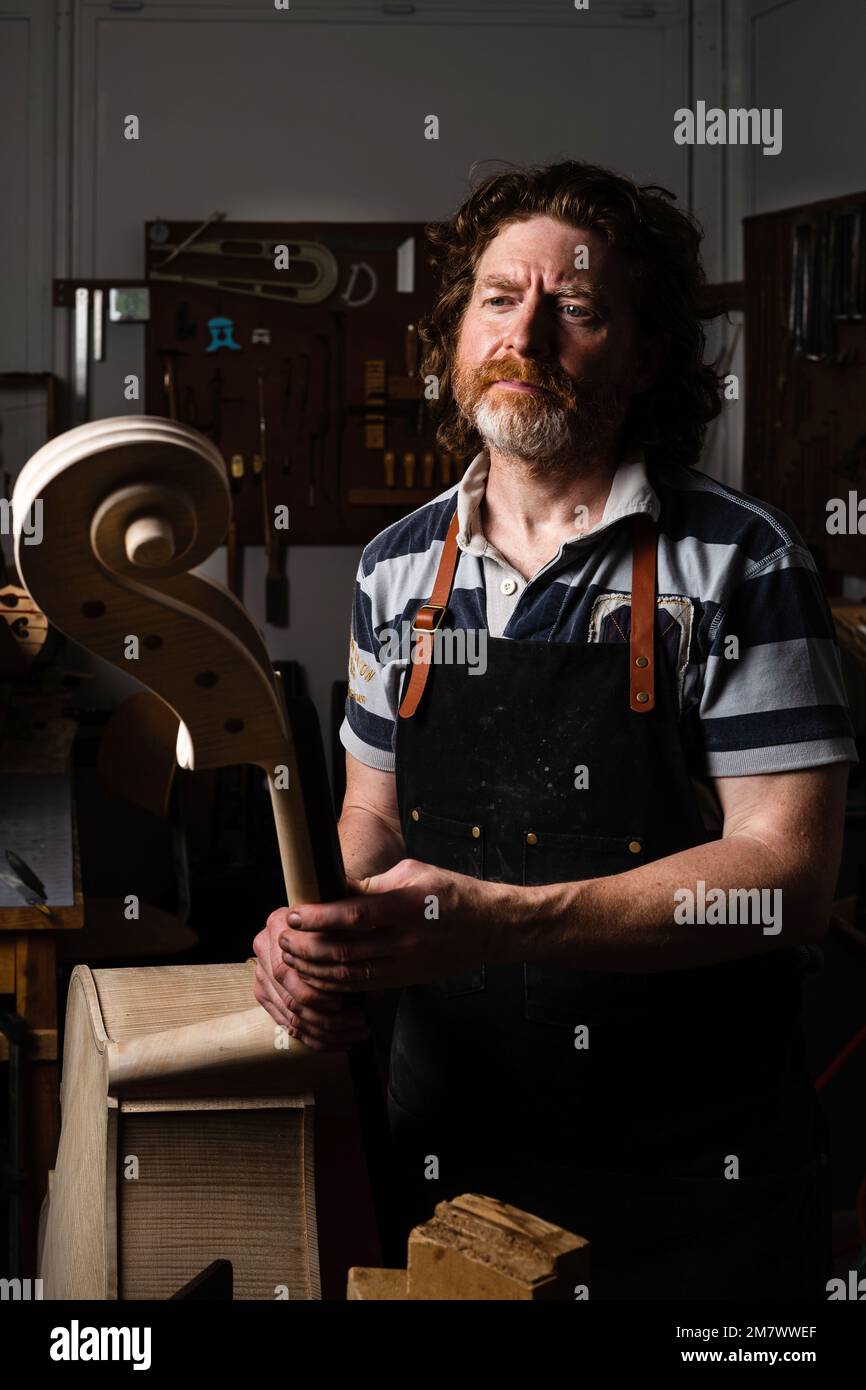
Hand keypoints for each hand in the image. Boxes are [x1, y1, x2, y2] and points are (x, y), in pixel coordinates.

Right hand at [252, 911, 370, 1052]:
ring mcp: (261, 973)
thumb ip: (351, 950)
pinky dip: (314, 1038)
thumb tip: (376, 994)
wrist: (297, 922)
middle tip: (359, 1023)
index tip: (345, 1001)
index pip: (296, 970)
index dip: (320, 991)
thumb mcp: (337, 926)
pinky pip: (286, 1024)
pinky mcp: (263, 993)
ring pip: (291, 1015)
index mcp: (279, 924)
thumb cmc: (326, 922)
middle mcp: (265, 948)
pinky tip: (338, 1043)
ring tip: (355, 1034)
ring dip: (326, 1032)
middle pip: (293, 996)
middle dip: (329, 1018)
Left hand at [274, 858, 509, 994]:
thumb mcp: (414, 872)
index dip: (319, 917)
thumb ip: (373, 884)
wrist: (489, 928)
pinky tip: (316, 976)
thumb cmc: (452, 893)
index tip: (296, 914)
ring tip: (292, 957)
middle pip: (344, 951)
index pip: (353, 915)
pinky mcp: (404, 980)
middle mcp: (404, 940)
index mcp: (406, 906)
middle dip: (307, 947)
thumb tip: (335, 889)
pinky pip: (362, 986)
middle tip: (285, 938)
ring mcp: (404, 964)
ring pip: (349, 975)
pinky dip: (334, 983)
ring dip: (315, 968)